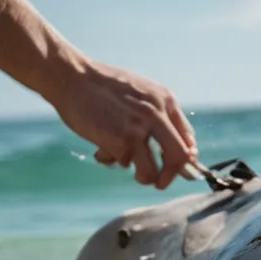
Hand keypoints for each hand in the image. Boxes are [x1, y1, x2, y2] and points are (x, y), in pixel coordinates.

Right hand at [48, 59, 197, 188]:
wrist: (72, 76)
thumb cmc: (104, 88)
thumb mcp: (142, 92)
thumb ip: (160, 115)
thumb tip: (181, 148)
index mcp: (165, 101)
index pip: (188, 138)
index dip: (185, 159)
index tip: (178, 169)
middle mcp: (156, 114)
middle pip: (179, 159)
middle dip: (170, 177)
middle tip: (159, 183)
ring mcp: (138, 128)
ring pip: (152, 172)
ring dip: (141, 177)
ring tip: (128, 166)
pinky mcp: (120, 140)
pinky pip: (123, 164)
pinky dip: (111, 161)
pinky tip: (101, 149)